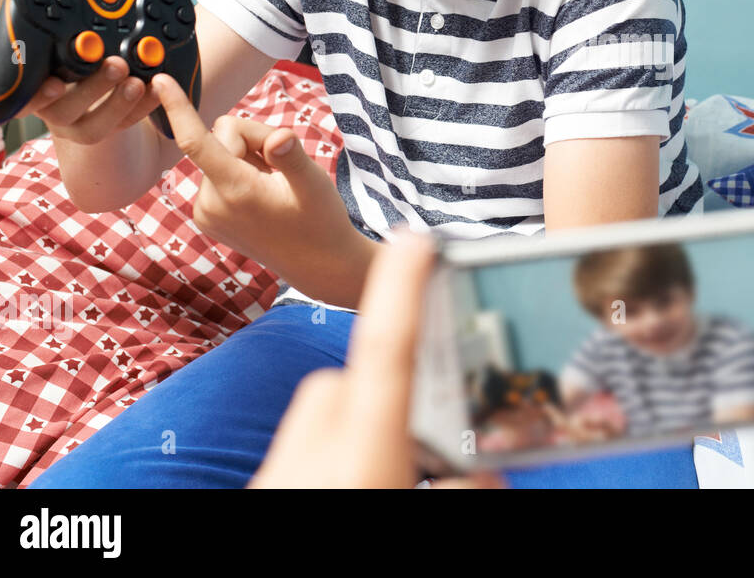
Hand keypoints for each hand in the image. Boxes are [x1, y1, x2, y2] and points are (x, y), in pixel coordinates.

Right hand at [15, 0, 163, 139]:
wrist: (95, 89)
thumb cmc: (79, 53)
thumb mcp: (76, 26)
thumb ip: (80, 2)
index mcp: (39, 83)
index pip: (28, 94)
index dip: (38, 93)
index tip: (54, 83)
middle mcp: (56, 108)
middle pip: (66, 108)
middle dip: (93, 88)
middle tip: (116, 64)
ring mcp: (83, 123)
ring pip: (97, 125)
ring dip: (119, 102)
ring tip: (138, 80)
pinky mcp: (113, 128)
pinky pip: (129, 123)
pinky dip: (145, 107)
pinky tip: (159, 88)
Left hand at [152, 71, 371, 306]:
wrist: (318, 264)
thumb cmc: (320, 220)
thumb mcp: (313, 183)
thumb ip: (290, 156)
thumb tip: (277, 137)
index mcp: (234, 190)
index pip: (195, 142)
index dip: (178, 108)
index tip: (160, 80)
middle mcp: (210, 202)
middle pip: (222, 138)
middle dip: (253, 140)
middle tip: (281, 166)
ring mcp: (206, 212)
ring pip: (221, 154)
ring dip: (248, 159)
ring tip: (273, 187)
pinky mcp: (207, 217)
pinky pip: (218, 172)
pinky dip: (240, 174)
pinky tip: (261, 196)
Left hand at [250, 231, 501, 488]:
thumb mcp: (418, 514)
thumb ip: (462, 488)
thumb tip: (490, 470)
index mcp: (364, 460)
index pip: (387, 353)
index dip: (402, 290)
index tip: (414, 239)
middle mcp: (314, 457)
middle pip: (352, 386)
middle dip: (387, 397)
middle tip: (417, 449)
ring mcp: (279, 473)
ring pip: (326, 416)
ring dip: (358, 433)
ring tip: (381, 473)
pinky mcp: (263, 486)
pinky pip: (301, 451)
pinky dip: (330, 461)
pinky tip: (350, 483)